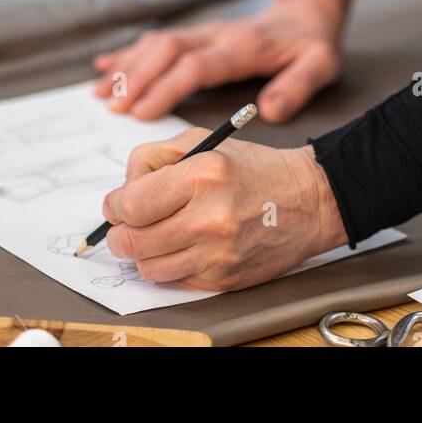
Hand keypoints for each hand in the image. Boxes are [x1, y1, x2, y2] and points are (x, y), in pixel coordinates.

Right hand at [93, 0, 349, 122]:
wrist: (307, 12)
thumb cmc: (311, 45)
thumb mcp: (320, 65)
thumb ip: (297, 86)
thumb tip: (269, 111)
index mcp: (241, 47)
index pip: (195, 65)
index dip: (165, 86)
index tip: (140, 111)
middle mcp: (216, 36)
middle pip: (167, 51)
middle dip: (136, 77)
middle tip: (111, 106)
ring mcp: (204, 32)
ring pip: (157, 43)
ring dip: (126, 66)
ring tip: (98, 92)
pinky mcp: (198, 34)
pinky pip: (158, 40)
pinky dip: (129, 52)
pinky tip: (104, 65)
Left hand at [102, 127, 348, 289]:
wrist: (308, 200)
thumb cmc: (253, 168)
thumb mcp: (203, 141)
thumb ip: (154, 159)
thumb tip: (121, 193)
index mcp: (202, 174)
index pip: (131, 204)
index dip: (114, 206)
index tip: (116, 205)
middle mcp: (210, 217)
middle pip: (132, 242)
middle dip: (120, 233)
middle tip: (127, 224)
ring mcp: (218, 253)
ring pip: (148, 267)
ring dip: (144, 253)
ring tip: (158, 234)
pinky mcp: (225, 279)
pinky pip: (175, 281)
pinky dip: (171, 266)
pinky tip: (185, 246)